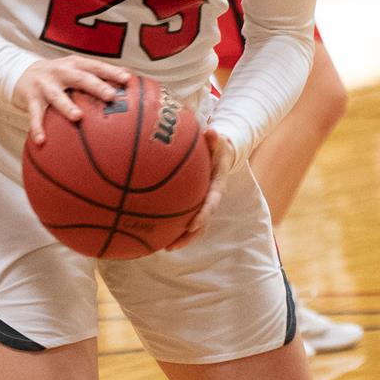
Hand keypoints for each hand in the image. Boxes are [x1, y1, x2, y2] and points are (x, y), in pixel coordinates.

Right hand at [13, 56, 133, 143]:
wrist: (23, 72)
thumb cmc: (59, 75)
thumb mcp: (75, 71)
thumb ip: (96, 78)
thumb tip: (128, 86)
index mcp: (75, 64)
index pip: (96, 66)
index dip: (112, 72)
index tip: (128, 79)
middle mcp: (61, 72)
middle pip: (80, 78)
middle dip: (96, 86)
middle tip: (110, 96)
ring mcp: (45, 84)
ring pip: (57, 96)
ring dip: (67, 106)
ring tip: (78, 117)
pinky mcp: (31, 97)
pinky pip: (35, 114)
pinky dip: (38, 128)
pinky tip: (41, 141)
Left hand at [169, 128, 232, 249]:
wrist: (223, 154)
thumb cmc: (217, 146)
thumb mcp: (218, 140)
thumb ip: (214, 138)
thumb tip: (212, 131)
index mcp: (217, 186)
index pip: (211, 204)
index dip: (203, 216)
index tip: (192, 226)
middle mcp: (211, 199)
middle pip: (202, 223)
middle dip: (188, 237)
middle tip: (173, 246)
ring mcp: (204, 204)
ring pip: (195, 227)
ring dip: (182, 239)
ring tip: (164, 248)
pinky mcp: (195, 205)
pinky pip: (185, 219)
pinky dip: (174, 227)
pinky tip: (156, 233)